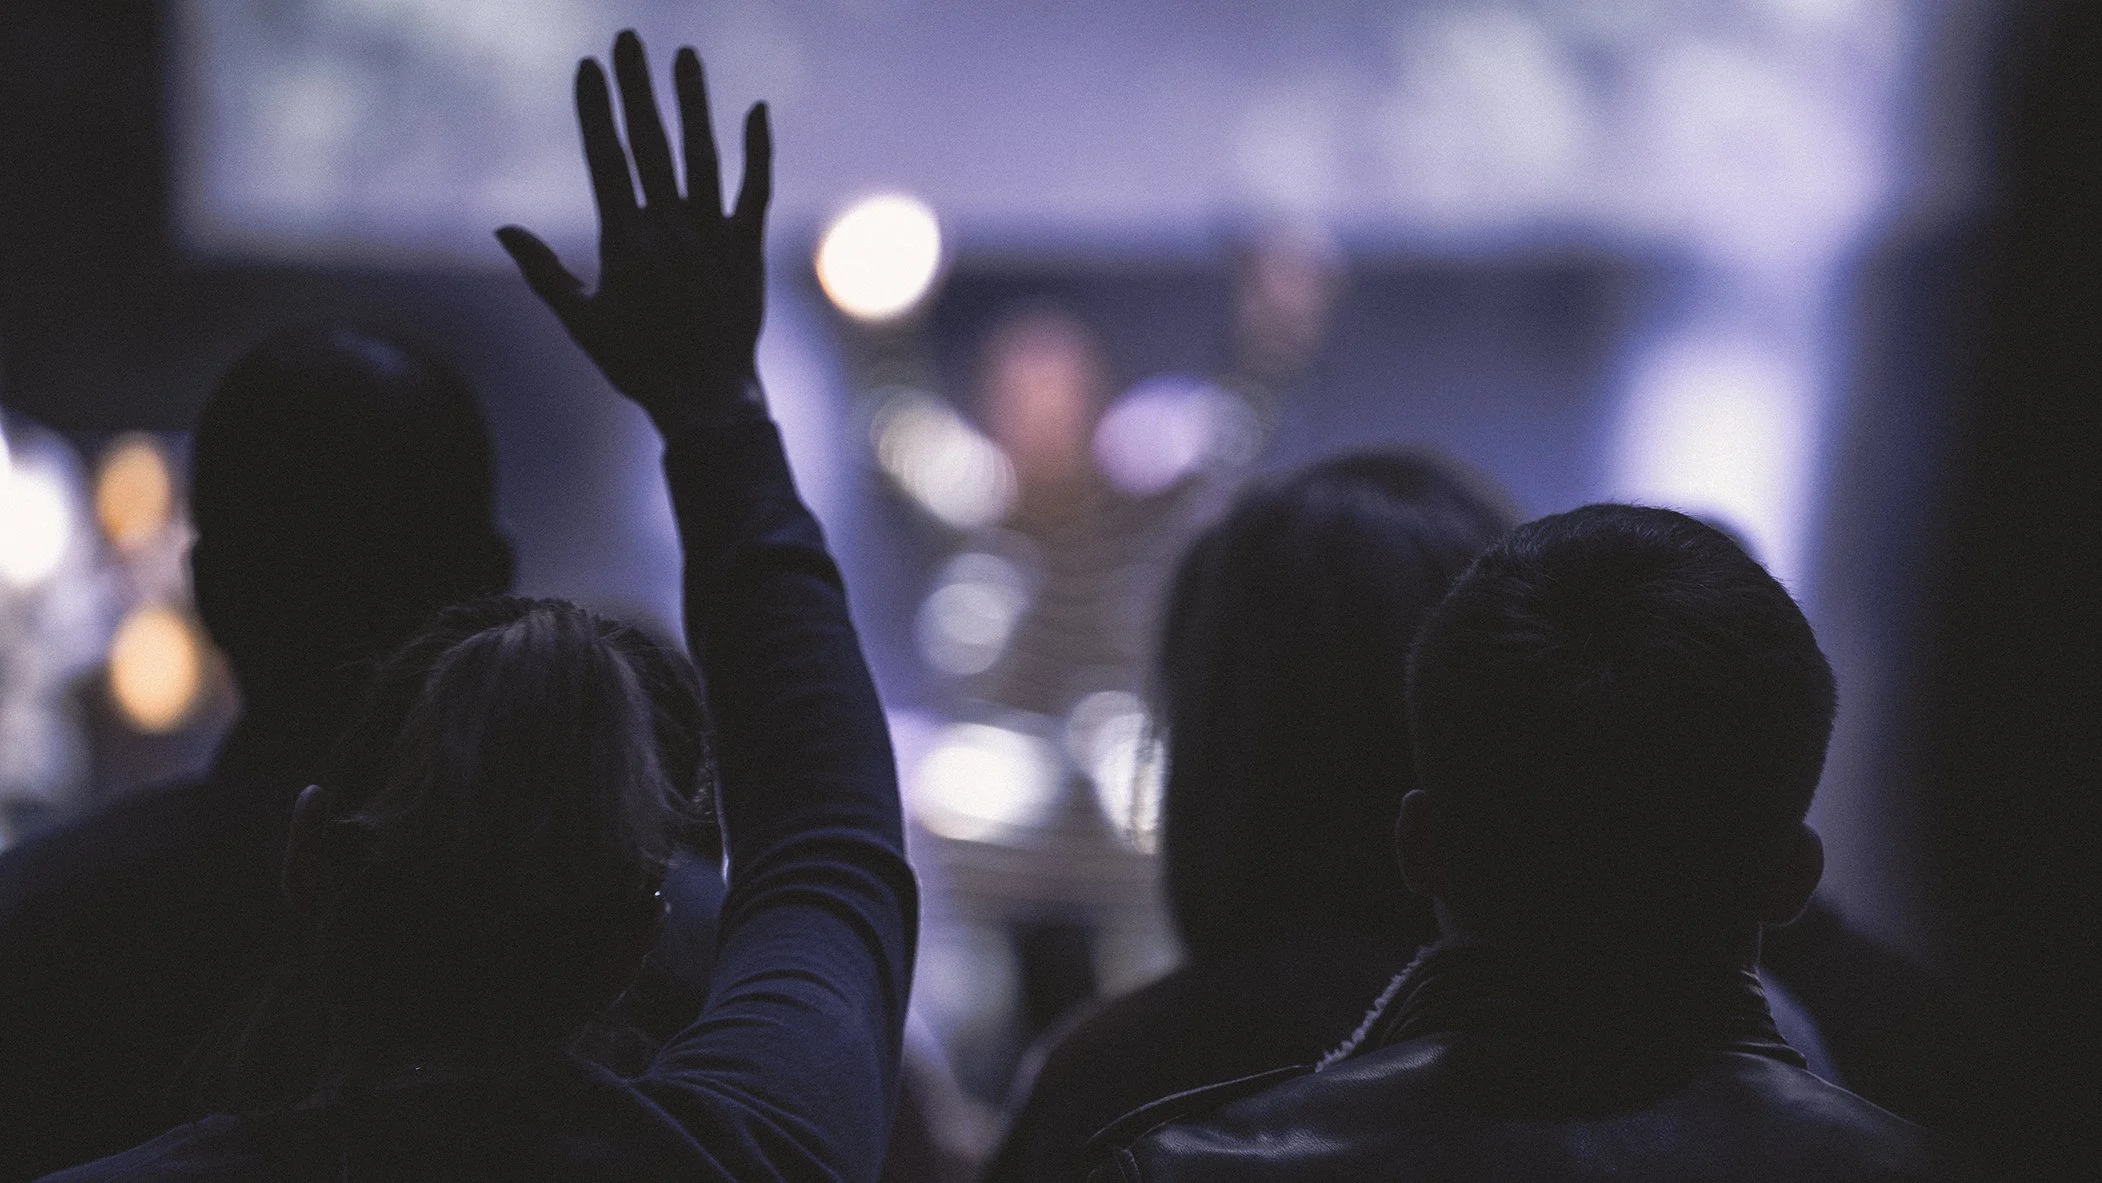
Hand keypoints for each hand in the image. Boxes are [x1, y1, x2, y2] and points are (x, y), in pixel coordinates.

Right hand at [496, 31, 770, 435]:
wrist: (705, 398)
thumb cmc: (636, 363)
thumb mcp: (579, 320)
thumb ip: (543, 270)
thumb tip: (501, 229)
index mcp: (625, 240)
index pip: (607, 158)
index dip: (597, 110)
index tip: (589, 67)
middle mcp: (669, 228)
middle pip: (651, 143)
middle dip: (637, 88)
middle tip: (628, 39)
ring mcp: (711, 234)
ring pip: (702, 154)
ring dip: (692, 102)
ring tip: (683, 56)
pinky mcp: (747, 247)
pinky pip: (755, 189)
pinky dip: (757, 150)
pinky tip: (756, 109)